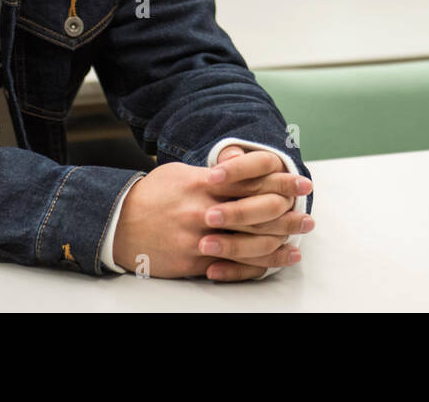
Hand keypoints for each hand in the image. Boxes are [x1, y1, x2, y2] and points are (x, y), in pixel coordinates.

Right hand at [111, 148, 312, 281]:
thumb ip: (213, 173)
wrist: (119, 225)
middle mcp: (204, 210)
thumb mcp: (181, 174)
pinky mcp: (195, 261)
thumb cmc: (153, 196)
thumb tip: (241, 164)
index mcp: (203, 183)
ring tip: (301, 238)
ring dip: (280, 240)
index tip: (300, 182)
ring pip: (249, 241)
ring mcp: (200, 238)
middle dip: (287, 213)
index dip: (279, 181)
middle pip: (256, 211)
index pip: (250, 180)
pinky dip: (259, 263)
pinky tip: (277, 259)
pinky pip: (234, 265)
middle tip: (309, 213)